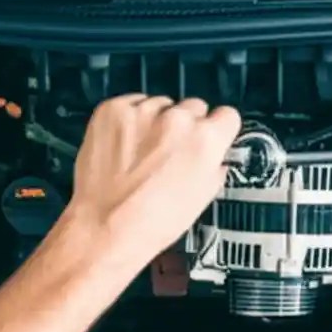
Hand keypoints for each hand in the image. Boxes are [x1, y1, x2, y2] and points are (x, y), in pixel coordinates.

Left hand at [66, 94, 240, 263]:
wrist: (104, 227)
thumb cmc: (152, 221)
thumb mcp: (202, 197)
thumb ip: (215, 166)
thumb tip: (215, 156)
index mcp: (206, 140)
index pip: (227, 115)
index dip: (218, 130)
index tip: (210, 137)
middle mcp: (176, 120)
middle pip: (193, 107)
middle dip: (186, 126)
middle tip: (171, 153)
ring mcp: (142, 112)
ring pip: (161, 105)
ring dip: (156, 122)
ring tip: (143, 154)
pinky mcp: (113, 110)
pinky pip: (131, 104)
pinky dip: (129, 121)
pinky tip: (125, 146)